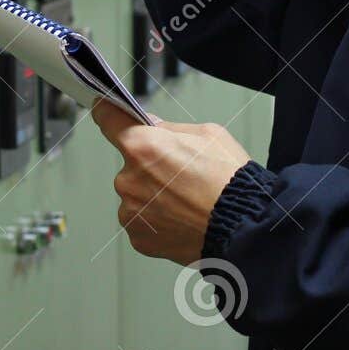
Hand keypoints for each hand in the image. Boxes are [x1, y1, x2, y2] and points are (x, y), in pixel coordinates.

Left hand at [93, 99, 251, 265]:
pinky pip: (141, 221)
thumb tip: (149, 126)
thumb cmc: (229, 180)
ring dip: (152, 195)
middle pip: (129, 164)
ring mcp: (130, 212)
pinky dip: (156, 219)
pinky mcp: (138, 238)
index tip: (105, 111)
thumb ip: (168, 128)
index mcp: (141, 147)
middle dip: (149, 165)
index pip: (107, 119)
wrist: (243, 227)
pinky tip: (181, 217)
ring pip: (135, 195)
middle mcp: (127, 180)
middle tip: (180, 173)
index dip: (108, 112)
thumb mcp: (206, 134)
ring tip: (185, 200)